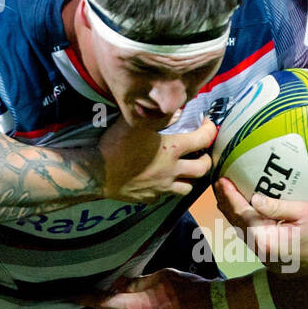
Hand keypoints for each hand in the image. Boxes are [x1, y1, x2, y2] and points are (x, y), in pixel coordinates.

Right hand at [99, 118, 215, 203]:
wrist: (96, 172)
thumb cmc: (115, 144)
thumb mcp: (136, 122)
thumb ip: (159, 116)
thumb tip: (178, 110)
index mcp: (172, 149)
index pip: (203, 139)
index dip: (210, 130)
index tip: (208, 125)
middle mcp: (172, 170)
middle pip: (203, 169)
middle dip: (206, 158)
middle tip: (201, 151)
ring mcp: (162, 187)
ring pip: (188, 187)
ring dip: (190, 178)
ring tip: (185, 169)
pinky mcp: (150, 198)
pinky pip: (165, 195)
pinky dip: (167, 188)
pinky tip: (161, 181)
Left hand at [214, 176, 307, 271]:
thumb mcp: (305, 211)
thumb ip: (276, 206)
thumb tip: (253, 199)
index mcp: (270, 243)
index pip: (242, 216)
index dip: (230, 197)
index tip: (221, 180)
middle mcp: (267, 257)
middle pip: (240, 228)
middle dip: (228, 206)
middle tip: (219, 185)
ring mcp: (273, 263)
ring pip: (248, 236)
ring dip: (238, 217)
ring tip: (229, 198)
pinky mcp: (280, 265)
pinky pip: (259, 242)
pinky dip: (251, 227)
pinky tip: (250, 214)